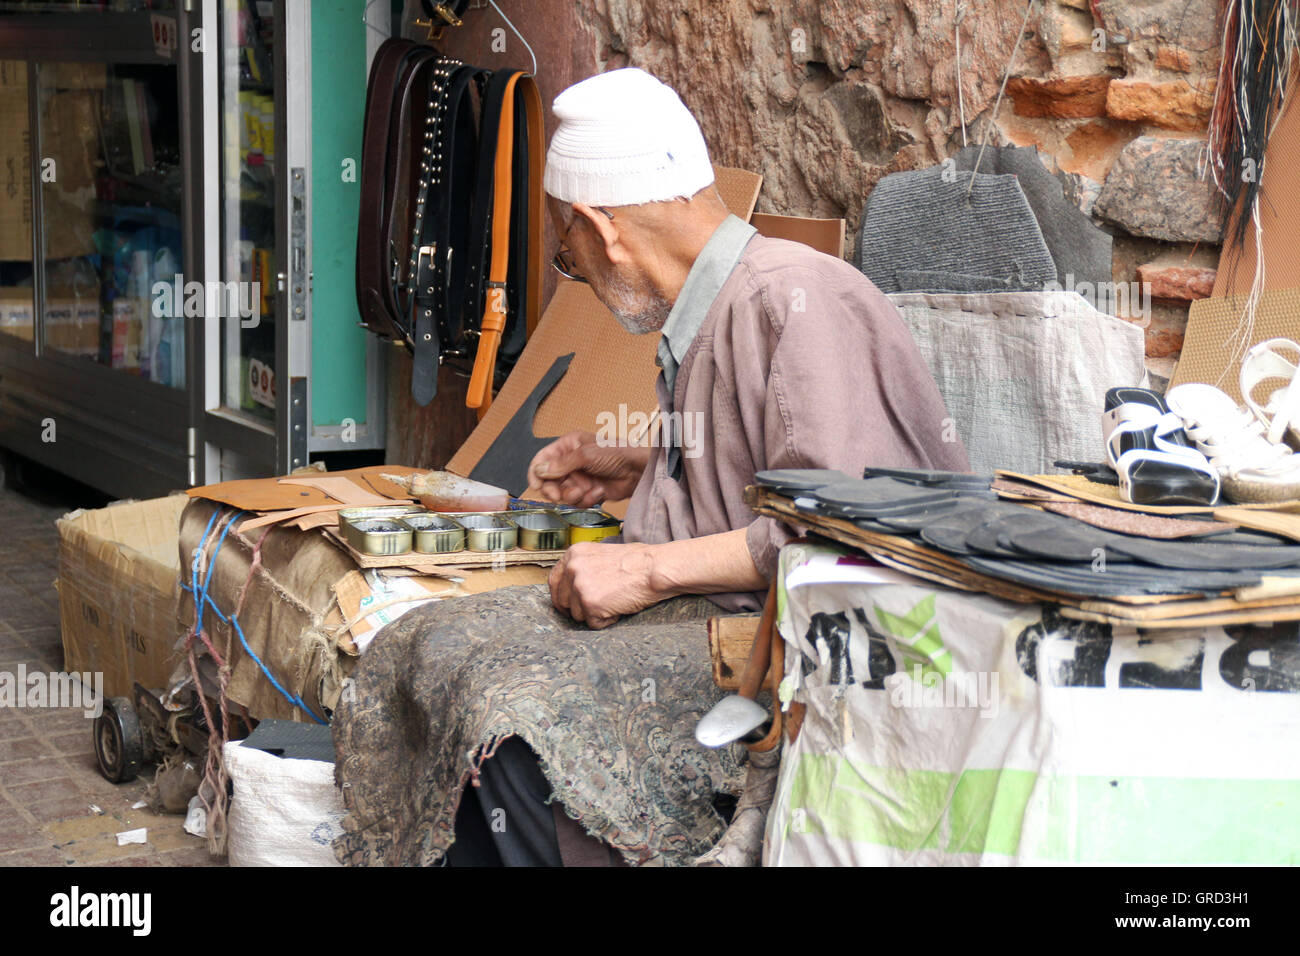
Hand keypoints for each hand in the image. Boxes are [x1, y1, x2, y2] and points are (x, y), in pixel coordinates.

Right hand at [527, 430, 648, 506]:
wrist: (638, 471)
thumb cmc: (616, 453)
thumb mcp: (586, 455)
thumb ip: (561, 464)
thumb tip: (540, 470)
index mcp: (567, 446)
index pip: (542, 460)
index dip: (536, 473)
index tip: (536, 486)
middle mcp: (570, 462)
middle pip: (549, 481)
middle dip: (554, 490)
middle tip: (558, 495)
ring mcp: (579, 478)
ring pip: (563, 494)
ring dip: (573, 495)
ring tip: (585, 491)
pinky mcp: (588, 492)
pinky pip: (577, 502)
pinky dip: (586, 500)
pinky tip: (598, 492)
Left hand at [549, 541, 664, 628]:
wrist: (654, 568)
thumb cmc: (637, 561)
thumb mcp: (601, 555)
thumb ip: (584, 567)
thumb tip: (573, 585)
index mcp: (574, 554)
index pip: (554, 581)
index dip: (562, 596)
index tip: (568, 605)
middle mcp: (573, 568)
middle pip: (562, 601)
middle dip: (577, 608)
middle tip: (596, 607)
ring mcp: (580, 586)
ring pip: (577, 615)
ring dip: (594, 614)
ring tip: (614, 601)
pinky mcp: (590, 604)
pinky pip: (593, 623)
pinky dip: (607, 621)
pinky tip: (618, 607)